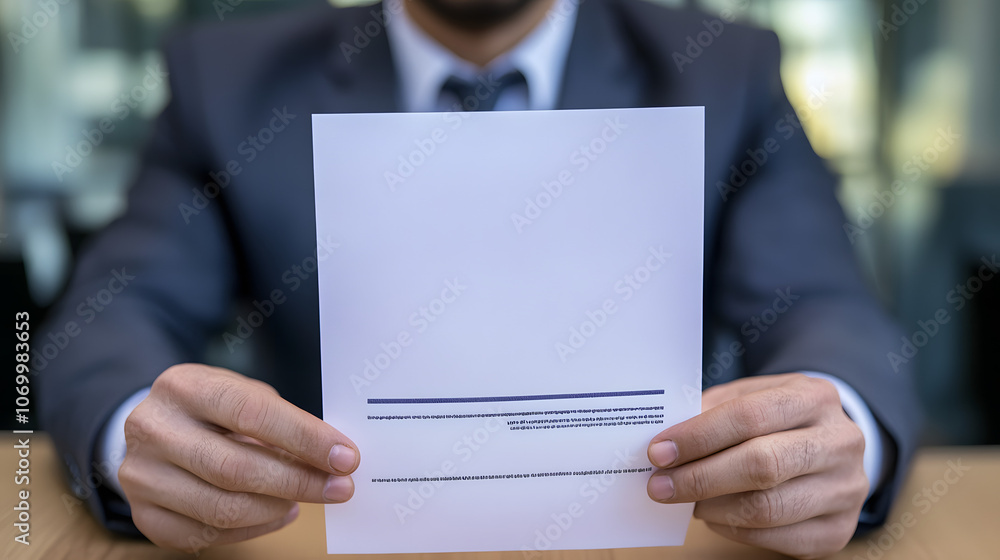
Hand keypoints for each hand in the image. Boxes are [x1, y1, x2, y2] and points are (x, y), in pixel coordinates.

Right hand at [119, 364, 359, 551]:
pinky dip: (253, 529)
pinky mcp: (142, 514)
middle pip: (235, 467)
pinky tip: (278, 513)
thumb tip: (332, 459)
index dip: (304, 438)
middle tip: (340, 488)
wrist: (155, 427)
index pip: (251, 413)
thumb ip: (282, 421)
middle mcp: (153, 429)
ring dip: (276, 508)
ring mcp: (141, 475)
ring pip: (221, 508)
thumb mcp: (243, 394)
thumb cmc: (214, 410)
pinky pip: (205, 536)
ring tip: (303, 498)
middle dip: (298, 481)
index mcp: (183, 386)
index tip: (345, 457)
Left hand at [646, 373, 867, 558]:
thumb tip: (666, 442)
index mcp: (815, 397)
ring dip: (713, 508)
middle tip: (661, 485)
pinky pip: (776, 538)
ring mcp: (846, 489)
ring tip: (686, 501)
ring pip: (768, 508)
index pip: (750, 416)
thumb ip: (712, 412)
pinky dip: (734, 530)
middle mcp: (840, 442)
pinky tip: (714, 516)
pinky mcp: (839, 531)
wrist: (831, 448)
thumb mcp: (751, 398)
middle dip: (700, 478)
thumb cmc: (778, 421)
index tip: (659, 452)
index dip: (699, 436)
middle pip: (762, 464)